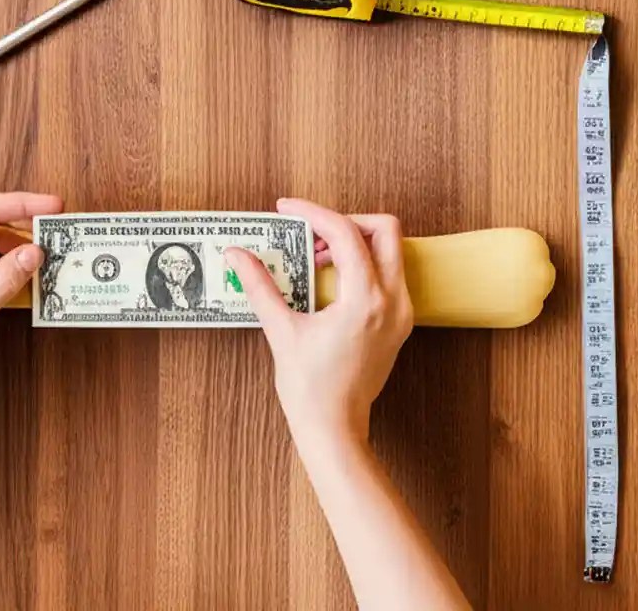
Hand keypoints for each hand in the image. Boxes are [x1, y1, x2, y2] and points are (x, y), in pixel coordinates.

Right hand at [225, 199, 413, 442]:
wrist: (335, 428)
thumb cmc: (310, 389)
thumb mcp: (281, 331)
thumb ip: (260, 286)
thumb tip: (236, 254)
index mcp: (365, 301)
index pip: (345, 233)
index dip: (313, 212)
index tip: (286, 208)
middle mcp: (392, 302)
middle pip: (383, 230)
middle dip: (345, 221)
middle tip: (310, 231)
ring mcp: (401, 313)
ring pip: (390, 251)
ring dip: (354, 242)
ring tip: (315, 256)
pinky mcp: (399, 323)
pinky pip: (388, 275)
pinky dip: (362, 264)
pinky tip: (330, 279)